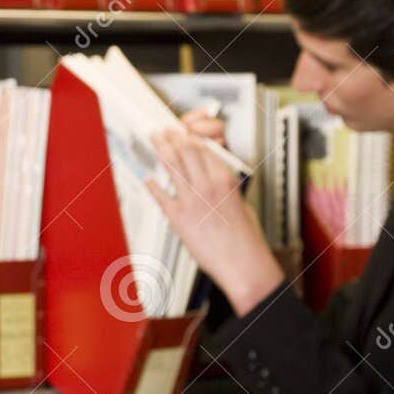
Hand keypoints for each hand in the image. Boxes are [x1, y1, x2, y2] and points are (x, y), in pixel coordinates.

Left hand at [146, 121, 284, 315]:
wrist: (242, 262)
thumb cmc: (245, 237)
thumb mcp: (239, 201)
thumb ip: (223, 187)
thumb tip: (212, 179)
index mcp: (225, 178)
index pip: (204, 148)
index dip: (190, 137)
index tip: (183, 133)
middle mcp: (208, 185)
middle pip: (186, 150)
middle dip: (173, 137)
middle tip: (164, 131)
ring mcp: (191, 200)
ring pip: (172, 165)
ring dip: (161, 149)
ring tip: (154, 140)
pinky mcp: (179, 217)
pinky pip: (161, 195)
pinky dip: (152, 185)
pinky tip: (148, 178)